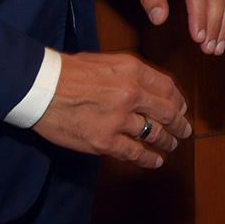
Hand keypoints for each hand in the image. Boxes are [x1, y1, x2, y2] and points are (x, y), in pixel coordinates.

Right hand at [33, 51, 190, 167]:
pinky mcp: (104, 141)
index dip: (178, 100)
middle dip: (179, 124)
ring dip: (166, 141)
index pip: (167, 88)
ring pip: (153, 133)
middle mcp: (131, 94)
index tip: (181, 107)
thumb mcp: (105, 62)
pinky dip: (149, 159)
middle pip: (166, 112)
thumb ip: (129, 74)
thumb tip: (148, 90)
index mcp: (132, 70)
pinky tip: (156, 161)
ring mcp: (118, 119)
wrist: (40, 87)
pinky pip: (135, 153)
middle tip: (184, 130)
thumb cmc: (67, 72)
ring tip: (171, 145)